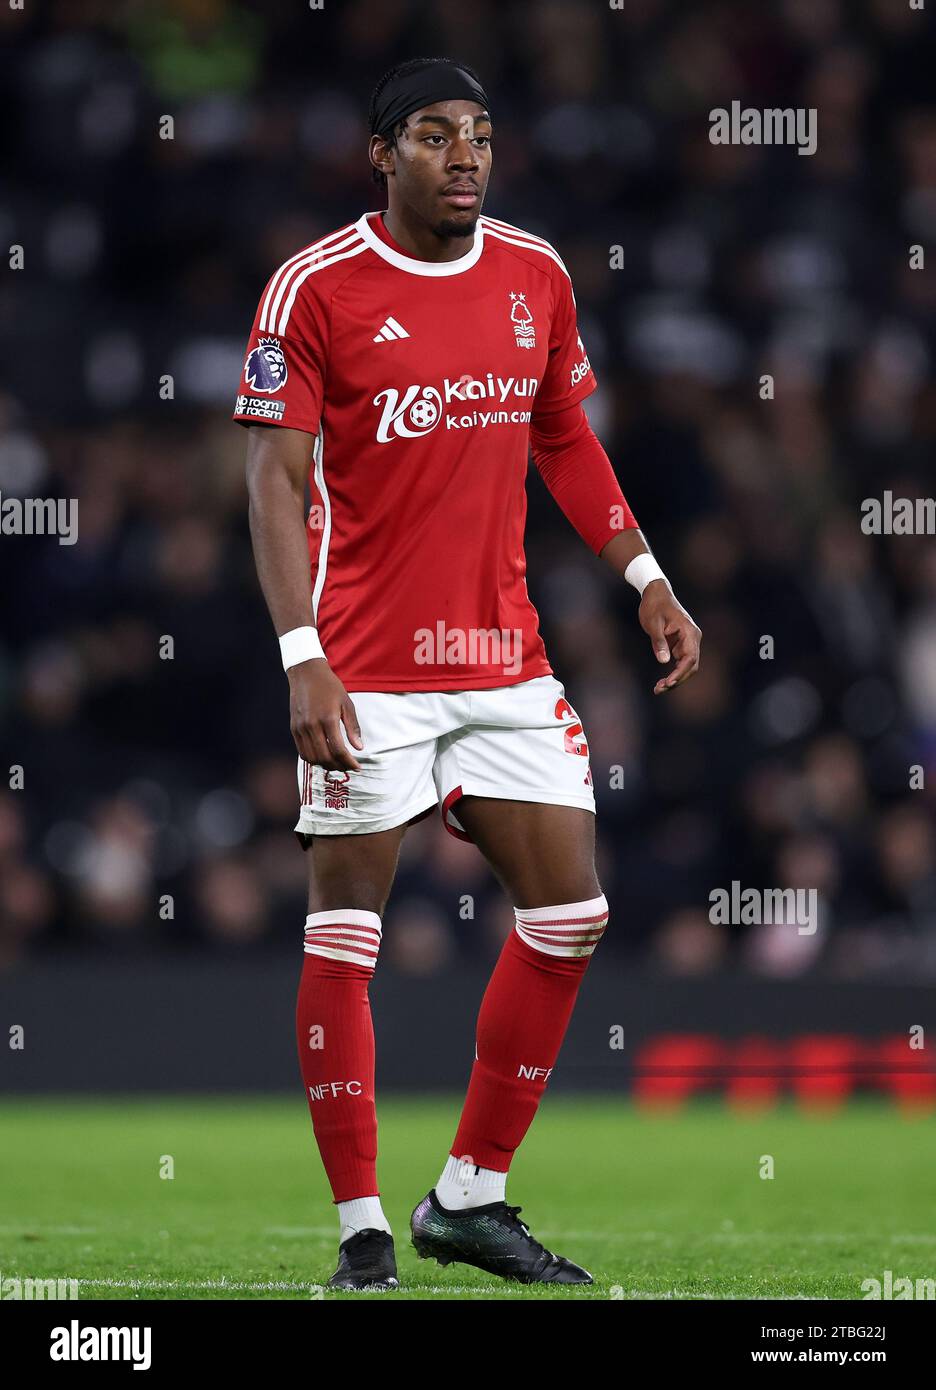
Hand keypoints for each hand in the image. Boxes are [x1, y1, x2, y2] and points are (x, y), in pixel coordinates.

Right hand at [288, 660, 363, 770]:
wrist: (306, 673)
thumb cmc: (329, 686)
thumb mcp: (347, 703)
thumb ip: (352, 727)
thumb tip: (359, 747)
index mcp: (328, 719)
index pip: (338, 749)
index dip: (349, 762)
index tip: (357, 767)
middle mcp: (312, 725)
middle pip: (325, 757)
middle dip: (338, 766)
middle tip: (348, 767)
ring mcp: (300, 728)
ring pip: (312, 757)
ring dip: (325, 765)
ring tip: (336, 764)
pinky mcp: (293, 728)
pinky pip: (302, 751)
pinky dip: (313, 758)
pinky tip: (323, 756)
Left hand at [638, 580, 701, 694]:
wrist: (656, 593)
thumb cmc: (654, 606)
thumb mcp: (653, 624)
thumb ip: (659, 642)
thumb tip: (663, 661)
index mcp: (689, 632)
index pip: (690, 658)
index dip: (680, 673)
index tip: (668, 683)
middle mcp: (693, 638)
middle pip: (691, 666)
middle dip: (677, 680)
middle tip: (658, 689)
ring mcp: (689, 641)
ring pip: (687, 666)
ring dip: (675, 679)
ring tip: (658, 689)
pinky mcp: (682, 644)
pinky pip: (681, 663)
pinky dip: (673, 673)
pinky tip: (661, 682)